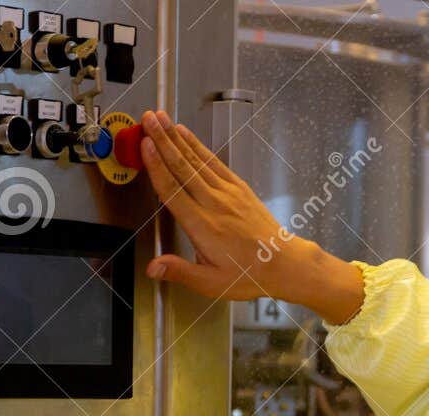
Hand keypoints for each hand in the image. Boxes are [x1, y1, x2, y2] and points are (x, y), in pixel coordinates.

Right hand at [139, 110, 362, 322]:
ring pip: (196, 159)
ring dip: (176, 137)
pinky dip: (198, 147)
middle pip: (182, 166)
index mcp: (202, 225)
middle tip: (147, 119)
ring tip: (161, 119)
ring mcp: (227, 193)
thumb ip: (180, 272)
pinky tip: (187, 135)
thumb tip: (153, 268)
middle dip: (162, 139)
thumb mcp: (211, 283)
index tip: (144, 145)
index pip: (172, 190)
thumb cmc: (248, 274)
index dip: (156, 165)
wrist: (283, 263)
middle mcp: (214, 203)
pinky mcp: (238, 188)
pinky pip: (214, 162)